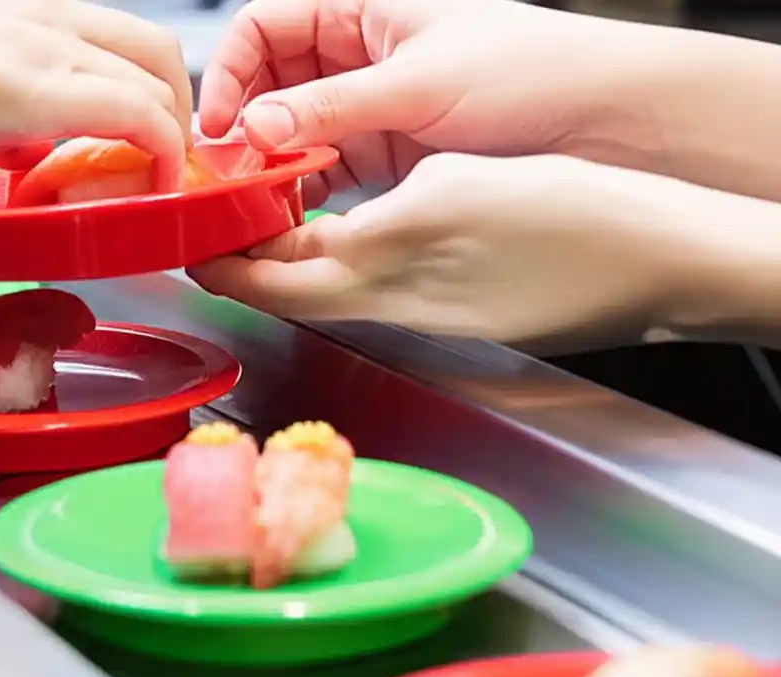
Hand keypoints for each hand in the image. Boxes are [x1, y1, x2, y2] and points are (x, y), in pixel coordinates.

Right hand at [0, 0, 194, 188]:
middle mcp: (56, 22)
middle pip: (160, 55)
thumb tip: (25, 161)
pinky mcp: (42, 90)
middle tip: (160, 166)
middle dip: (176, 113)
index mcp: (36, 19)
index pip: (127, 43)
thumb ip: (2, 124)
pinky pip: (136, 115)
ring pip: (160, 80)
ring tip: (156, 184)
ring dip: (172, 136)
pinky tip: (150, 189)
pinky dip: (159, 154)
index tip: (146, 146)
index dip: (153, 96)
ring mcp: (52, 49)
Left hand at [188, 154, 719, 354]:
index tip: (189, 240)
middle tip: (223, 218)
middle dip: (248, 257)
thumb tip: (311, 228)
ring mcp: (428, 315)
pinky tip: (355, 226)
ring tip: (277, 211)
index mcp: (379, 277)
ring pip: (334, 287)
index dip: (219, 261)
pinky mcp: (461, 310)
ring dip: (296, 256)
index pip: (266, 281)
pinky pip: (380, 286)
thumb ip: (364, 218)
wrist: (655, 261)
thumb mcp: (446, 192)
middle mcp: (394, 308)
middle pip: (292, 289)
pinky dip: (347, 259)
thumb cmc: (567, 223)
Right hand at [198, 0, 669, 204]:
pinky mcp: (386, 153)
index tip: (217, 122)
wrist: (605, 123)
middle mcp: (359, 53)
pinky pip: (322, 168)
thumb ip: (330, 107)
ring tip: (252, 197)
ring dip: (268, 161)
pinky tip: (290, 214)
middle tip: (226, 167)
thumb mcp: (419, 83)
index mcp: (364, 7)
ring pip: (291, 129)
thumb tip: (256, 127)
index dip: (230, 70)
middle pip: (268, 81)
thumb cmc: (532, 70)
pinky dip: (301, 190)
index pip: (266, 27)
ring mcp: (370, 105)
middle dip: (243, 122)